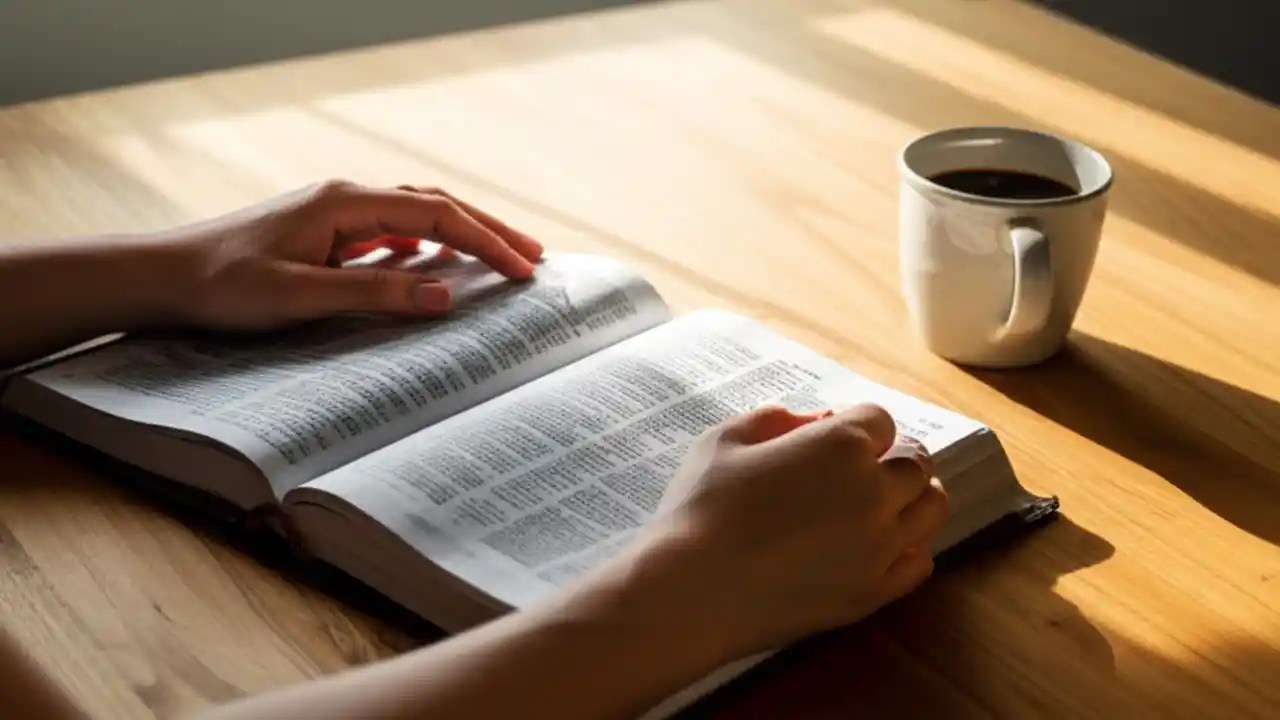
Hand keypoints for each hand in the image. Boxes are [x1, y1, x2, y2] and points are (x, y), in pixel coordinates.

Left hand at [165, 180, 542, 330]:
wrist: (164, 276)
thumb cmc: (224, 287)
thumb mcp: (302, 296)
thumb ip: (376, 294)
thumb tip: (446, 297)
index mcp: (346, 204)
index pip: (437, 215)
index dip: (486, 241)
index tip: (524, 270)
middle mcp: (345, 198)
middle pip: (436, 203)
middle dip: (489, 228)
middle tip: (535, 256)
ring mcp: (334, 212)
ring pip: (416, 212)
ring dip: (462, 231)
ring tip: (501, 254)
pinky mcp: (323, 231)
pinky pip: (391, 229)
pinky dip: (428, 241)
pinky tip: (435, 262)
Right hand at [624, 404, 947, 662]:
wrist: (691, 591)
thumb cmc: (701, 507)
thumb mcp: (724, 439)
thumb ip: (775, 419)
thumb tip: (812, 420)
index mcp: (842, 445)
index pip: (879, 420)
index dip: (857, 425)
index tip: (836, 436)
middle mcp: (874, 491)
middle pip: (916, 462)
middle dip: (894, 456)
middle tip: (866, 467)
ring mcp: (880, 545)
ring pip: (933, 508)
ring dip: (915, 496)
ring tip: (884, 501)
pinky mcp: (873, 592)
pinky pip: (920, 562)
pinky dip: (909, 547)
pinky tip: (881, 545)